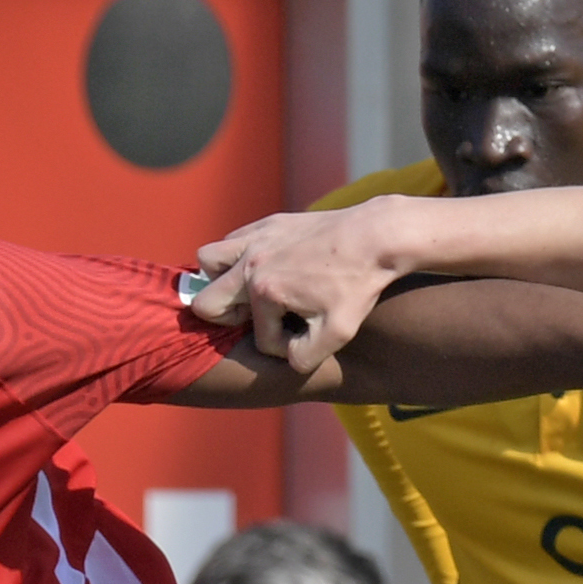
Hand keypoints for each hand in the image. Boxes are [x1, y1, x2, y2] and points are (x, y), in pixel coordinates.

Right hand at [188, 205, 404, 373]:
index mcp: (264, 290)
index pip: (259, 338)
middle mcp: (251, 262)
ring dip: (224, 280)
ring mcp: (257, 238)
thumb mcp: (339, 333)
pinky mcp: (269, 223)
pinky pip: (232, 239)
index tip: (306, 336)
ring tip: (252, 291)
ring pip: (209, 261)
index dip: (282, 345)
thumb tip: (287, 360)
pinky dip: (238, 256)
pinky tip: (268, 268)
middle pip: (206, 303)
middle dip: (231, 318)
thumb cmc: (359, 284)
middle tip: (262, 317)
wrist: (376, 235)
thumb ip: (305, 358)